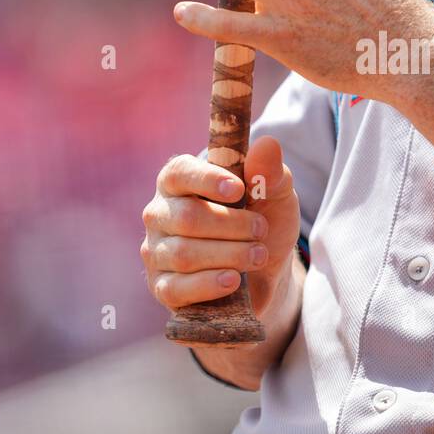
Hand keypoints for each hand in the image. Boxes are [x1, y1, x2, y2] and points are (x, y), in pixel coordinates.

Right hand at [140, 136, 300, 331]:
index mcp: (179, 182)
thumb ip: (271, 172)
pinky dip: (208, 284)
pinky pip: (175, 288)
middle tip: (261, 230)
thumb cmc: (263, 223)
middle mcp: (159, 214)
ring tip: (258, 255)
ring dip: (229, 255)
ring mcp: (157, 252)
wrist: (265, 274)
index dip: (207, 180)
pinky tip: (232, 280)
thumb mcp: (276, 196)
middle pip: (187, 217)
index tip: (238, 190)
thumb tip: (267, 145)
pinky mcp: (162, 287)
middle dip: (232, 225)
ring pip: (184, 253)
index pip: (180, 173)